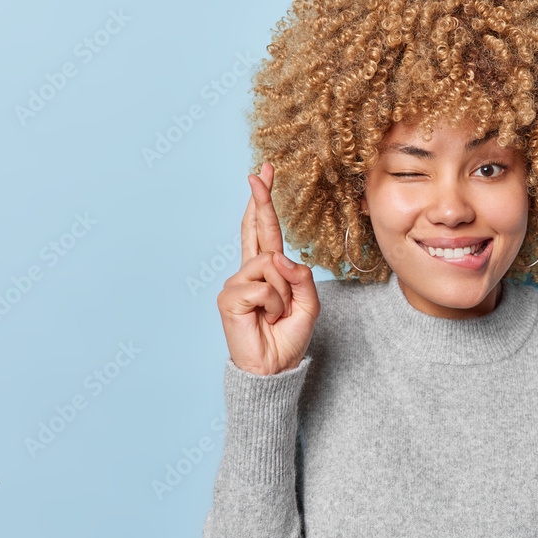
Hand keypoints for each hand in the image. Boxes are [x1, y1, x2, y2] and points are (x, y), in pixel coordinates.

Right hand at [216, 162, 319, 374]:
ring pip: (271, 264)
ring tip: (278, 313)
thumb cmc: (288, 337)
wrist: (275, 367)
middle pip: (255, 229)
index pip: (265, 230)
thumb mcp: (308, 304)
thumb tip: (281, 257)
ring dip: (284, 292)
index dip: (263, 203)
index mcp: (267, 270)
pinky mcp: (229, 297)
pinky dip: (275, 303)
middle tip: (260, 170)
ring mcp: (236, 283)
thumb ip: (302, 277)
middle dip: (260, 199)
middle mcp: (249, 272)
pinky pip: (264, 286)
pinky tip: (267, 317)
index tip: (263, 174)